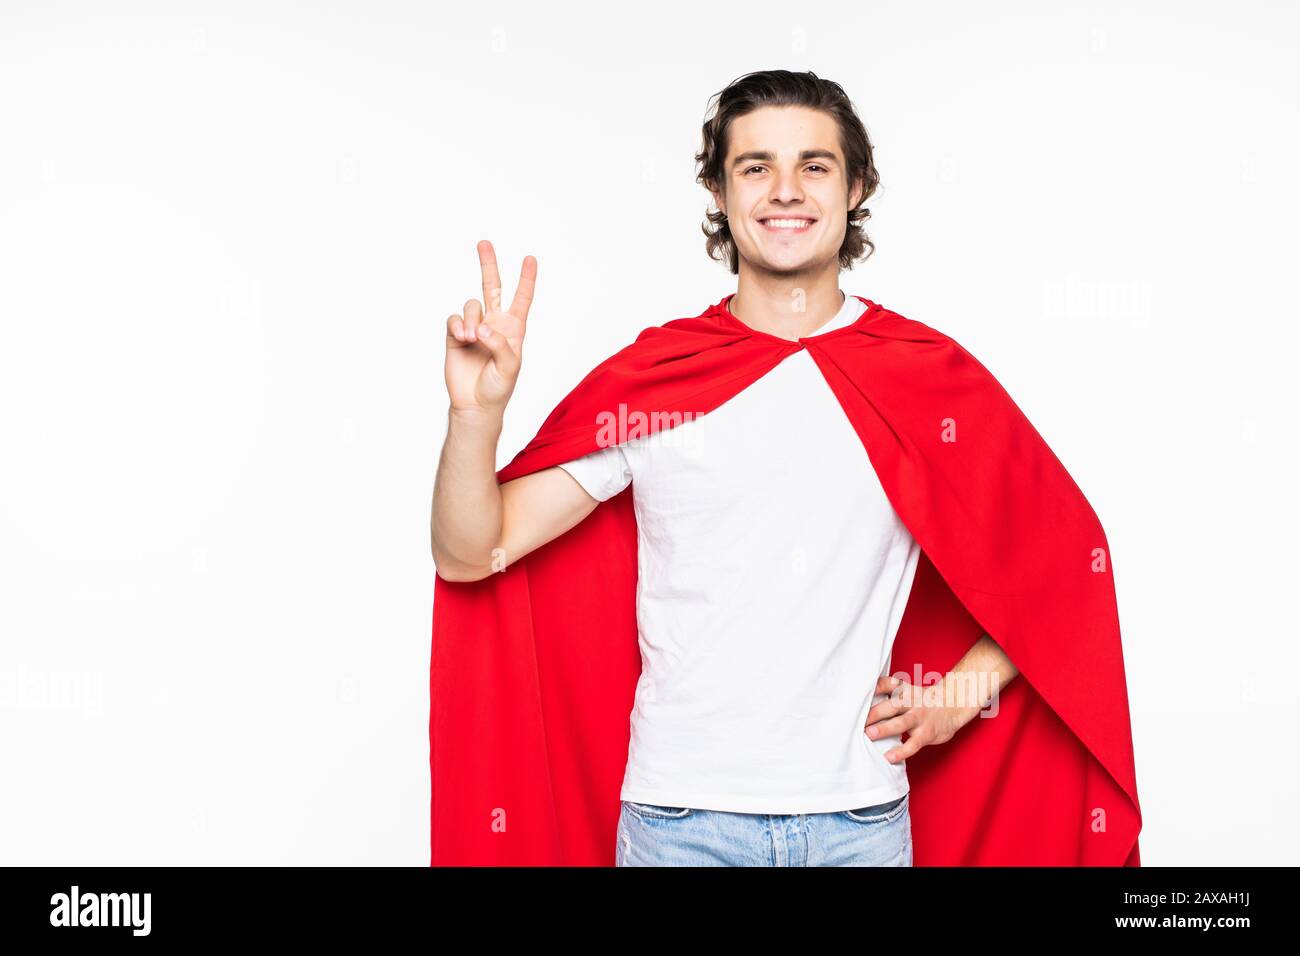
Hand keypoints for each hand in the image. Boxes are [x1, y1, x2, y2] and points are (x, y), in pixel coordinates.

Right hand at [444, 240, 536, 416]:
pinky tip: (462, 338)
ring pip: (472, 305)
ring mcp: (474, 328)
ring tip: (472, 338)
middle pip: (492, 287)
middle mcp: (494, 323)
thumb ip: (500, 344)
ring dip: (472, 318)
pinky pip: (455, 319)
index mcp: (514, 329)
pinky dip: (458, 325)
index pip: (522, 298)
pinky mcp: (455, 335)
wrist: (475, 404)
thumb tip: (482, 327)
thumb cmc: (498, 388)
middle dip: (488, 265)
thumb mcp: (510, 367)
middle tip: (484, 243)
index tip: (530, 258)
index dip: (526, 279)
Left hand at [863, 674, 977, 763]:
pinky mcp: (926, 733)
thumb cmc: (923, 700)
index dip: (875, 687)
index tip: (859, 692)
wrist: (953, 705)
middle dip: (874, 713)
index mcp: (904, 690)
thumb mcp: (908, 691)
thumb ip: (889, 695)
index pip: (888, 684)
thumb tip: (861, 704)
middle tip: (858, 720)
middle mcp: (911, 702)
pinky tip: (889, 757)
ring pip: (900, 723)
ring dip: (884, 729)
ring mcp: (919, 718)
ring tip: (869, 735)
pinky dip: (901, 751)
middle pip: (891, 705)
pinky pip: (913, 744)